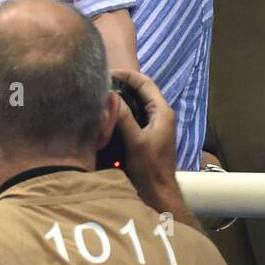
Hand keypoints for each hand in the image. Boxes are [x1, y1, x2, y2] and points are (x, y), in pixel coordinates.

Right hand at [111, 68, 179, 205]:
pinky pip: (135, 115)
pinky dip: (122, 111)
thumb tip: (110, 96)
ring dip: (122, 97)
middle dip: (123, 84)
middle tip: (101, 82)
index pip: (145, 83)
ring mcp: (155, 125)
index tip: (108, 72)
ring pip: (138, 103)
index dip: (128, 75)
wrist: (158, 191)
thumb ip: (124, 117)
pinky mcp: (148, 135)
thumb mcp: (135, 140)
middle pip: (142, 91)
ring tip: (102, 95)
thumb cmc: (149, 168)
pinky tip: (108, 114)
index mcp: (162, 112)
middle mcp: (161, 115)